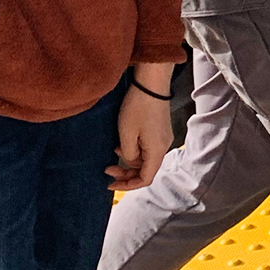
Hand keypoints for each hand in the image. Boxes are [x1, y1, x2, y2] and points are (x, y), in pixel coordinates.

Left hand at [109, 72, 175, 190]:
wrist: (151, 84)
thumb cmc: (138, 108)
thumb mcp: (126, 134)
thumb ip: (128, 155)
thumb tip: (130, 162)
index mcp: (156, 151)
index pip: (145, 179)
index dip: (128, 185)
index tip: (110, 183)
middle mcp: (163, 147)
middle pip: (145, 170)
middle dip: (126, 174)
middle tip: (107, 170)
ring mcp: (162, 138)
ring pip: (145, 159)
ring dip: (128, 161)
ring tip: (113, 153)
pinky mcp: (159, 130)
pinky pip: (147, 149)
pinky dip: (134, 151)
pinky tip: (122, 144)